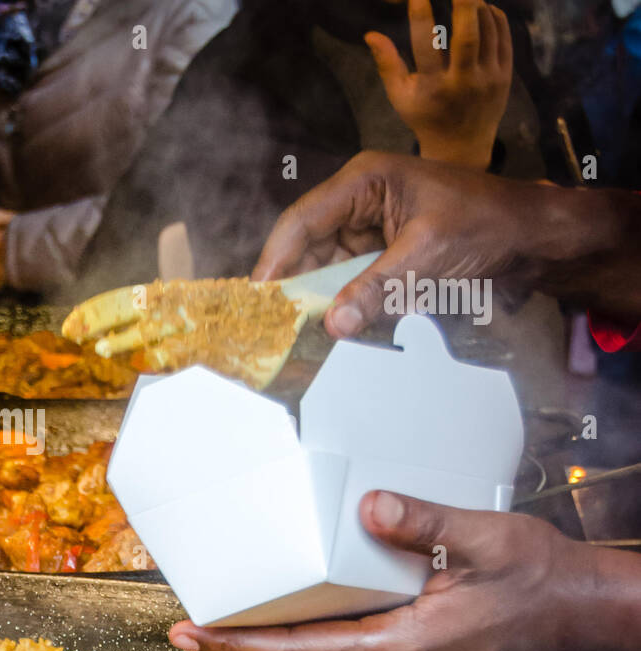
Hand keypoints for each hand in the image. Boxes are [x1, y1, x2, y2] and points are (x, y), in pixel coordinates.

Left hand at [166, 491, 640, 650]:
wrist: (579, 614)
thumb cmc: (536, 577)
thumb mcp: (483, 538)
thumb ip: (424, 522)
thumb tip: (370, 505)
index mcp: (403, 648)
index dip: (241, 644)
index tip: (191, 633)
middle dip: (240, 646)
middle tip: (186, 624)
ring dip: (271, 648)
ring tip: (224, 620)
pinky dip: (308, 644)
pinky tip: (288, 618)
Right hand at [249, 151, 633, 336]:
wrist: (532, 234)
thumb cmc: (486, 224)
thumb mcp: (429, 256)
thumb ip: (378, 289)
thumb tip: (333, 324)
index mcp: (364, 180)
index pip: (301, 221)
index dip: (275, 261)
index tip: (257, 298)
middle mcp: (357, 198)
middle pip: (306, 244)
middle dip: (292, 283)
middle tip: (271, 323)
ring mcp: (367, 224)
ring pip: (323, 264)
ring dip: (315, 296)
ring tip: (294, 329)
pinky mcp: (380, 249)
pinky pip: (347, 276)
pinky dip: (340, 299)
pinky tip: (331, 322)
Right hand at [366, 0, 511, 168]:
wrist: (462, 146)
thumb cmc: (425, 117)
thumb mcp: (400, 96)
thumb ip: (387, 64)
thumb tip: (370, 34)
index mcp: (433, 89)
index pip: (426, 47)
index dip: (421, 18)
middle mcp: (463, 83)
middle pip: (468, 37)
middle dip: (464, 5)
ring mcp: (488, 79)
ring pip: (488, 32)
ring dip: (479, 7)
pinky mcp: (505, 75)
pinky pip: (503, 37)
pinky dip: (495, 17)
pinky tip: (485, 8)